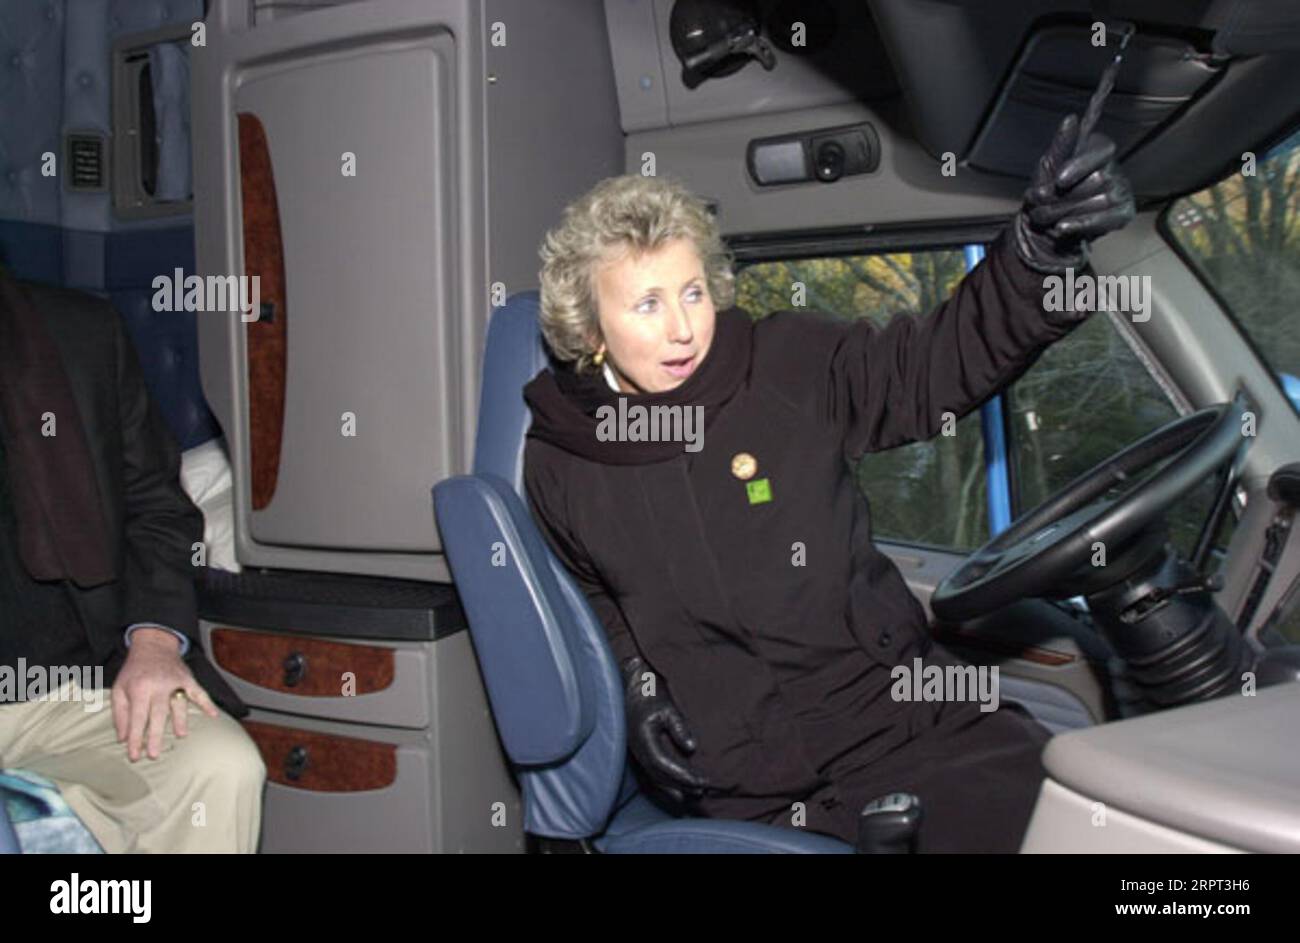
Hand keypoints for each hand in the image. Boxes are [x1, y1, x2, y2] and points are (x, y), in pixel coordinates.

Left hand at [111, 628, 218, 760]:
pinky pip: (199, 692)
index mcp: (139, 688)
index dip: (135, 738)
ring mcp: (175, 682)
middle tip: (154, 755)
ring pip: (178, 704)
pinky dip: (207, 703)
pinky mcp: (187, 679)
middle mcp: (158, 685)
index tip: (134, 755)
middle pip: (158, 715)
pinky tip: (213, 714)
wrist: (152, 645)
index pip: (137, 718)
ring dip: (180, 720)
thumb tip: (123, 737)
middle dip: (155, 736)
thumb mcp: (119, 689)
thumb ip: (120, 714)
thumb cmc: (134, 671)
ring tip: (181, 736)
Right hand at [619, 656, 712, 801]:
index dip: (683, 776)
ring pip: (655, 776)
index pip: (664, 764)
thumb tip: (691, 748)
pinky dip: (667, 780)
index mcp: (643, 738)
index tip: (702, 782)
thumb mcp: (667, 706)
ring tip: (694, 793)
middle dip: (681, 786)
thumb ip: (679, 727)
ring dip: (674, 786)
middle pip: (659, 776)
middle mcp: (637, 748)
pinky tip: (678, 784)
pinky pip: (653, 771)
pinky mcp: (640, 748)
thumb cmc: (649, 691)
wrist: (631, 681)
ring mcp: (637, 750)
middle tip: (703, 791)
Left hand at [1013, 113, 1135, 273]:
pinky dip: (1079, 224)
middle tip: (1040, 203)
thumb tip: (1070, 119)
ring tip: (1046, 217)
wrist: (1041, 229)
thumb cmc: (1046, 194)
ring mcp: (1122, 192)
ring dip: (1067, 211)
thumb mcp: (1047, 168)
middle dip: (1065, 195)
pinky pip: (1104, 220)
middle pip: (1099, 179)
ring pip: (1102, 201)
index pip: (1103, 150)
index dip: (1081, 165)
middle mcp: (1115, 169)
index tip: (1059, 180)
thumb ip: (1060, 145)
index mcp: (1097, 152)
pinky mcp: (1123, 214)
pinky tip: (1062, 227)